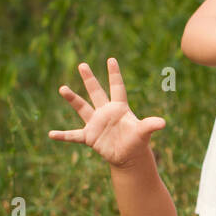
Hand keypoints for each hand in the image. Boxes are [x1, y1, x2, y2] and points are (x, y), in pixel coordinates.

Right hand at [48, 58, 165, 167]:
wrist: (128, 156)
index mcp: (119, 108)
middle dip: (89, 79)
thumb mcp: (144, 133)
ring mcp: (95, 123)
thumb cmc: (137, 142)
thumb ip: (150, 125)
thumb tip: (163, 123)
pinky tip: (51, 134)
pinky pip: (73, 135)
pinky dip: (63, 136)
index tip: (111, 59)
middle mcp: (105, 112)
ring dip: (72, 99)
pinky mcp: (89, 137)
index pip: (117, 88)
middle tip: (82, 64)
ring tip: (62, 88)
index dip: (114, 74)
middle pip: (96, 92)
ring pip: (82, 108)